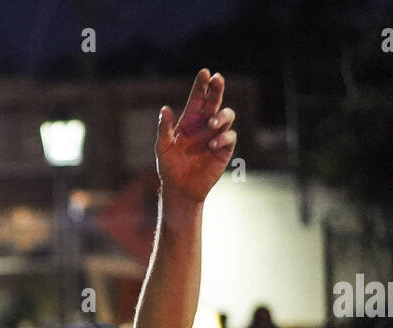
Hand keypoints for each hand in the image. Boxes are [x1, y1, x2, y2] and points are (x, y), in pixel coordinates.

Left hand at [155, 69, 236, 202]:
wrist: (180, 189)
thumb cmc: (169, 167)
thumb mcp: (163, 148)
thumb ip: (164, 129)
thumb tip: (165, 109)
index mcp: (190, 120)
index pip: (198, 98)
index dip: (202, 85)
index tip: (205, 73)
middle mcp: (205, 124)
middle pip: (214, 101)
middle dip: (216, 89)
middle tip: (217, 79)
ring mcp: (216, 135)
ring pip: (226, 116)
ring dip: (221, 116)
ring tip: (210, 124)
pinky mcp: (224, 149)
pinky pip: (229, 137)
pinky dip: (223, 137)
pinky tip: (212, 144)